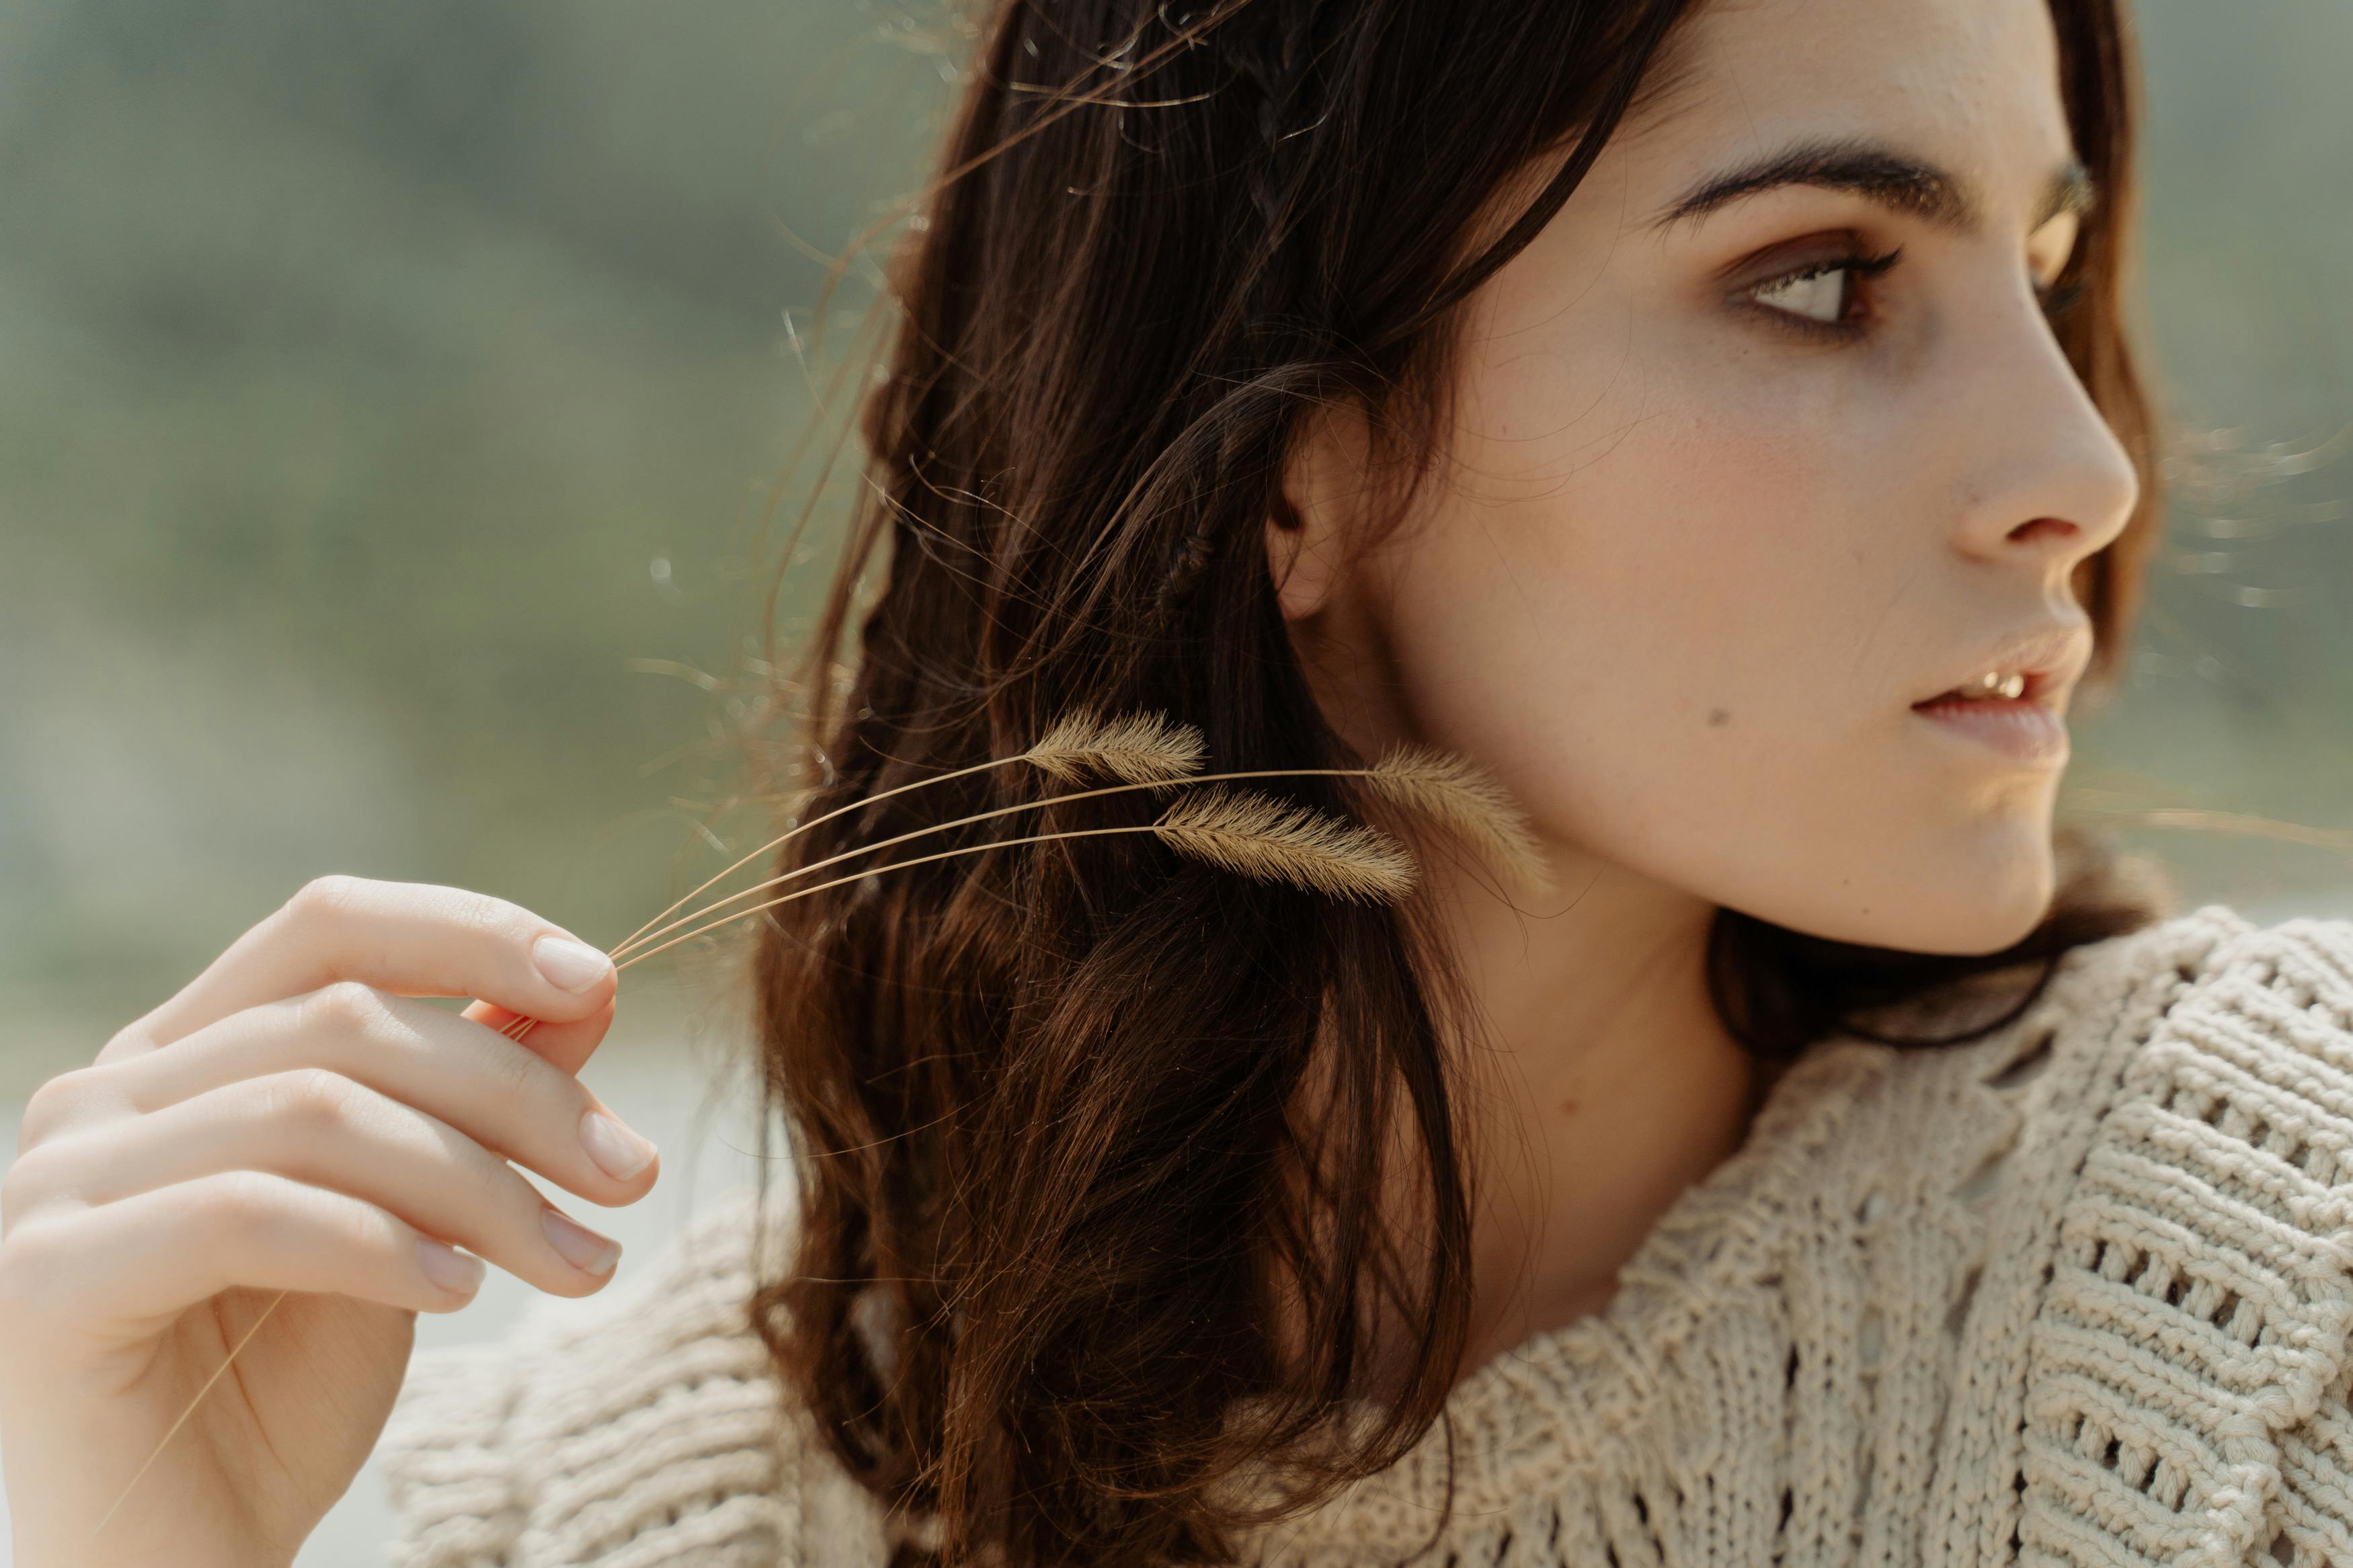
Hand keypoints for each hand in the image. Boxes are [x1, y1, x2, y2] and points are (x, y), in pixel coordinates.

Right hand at [0, 876, 659, 1567]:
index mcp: (182, 1053)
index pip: (328, 927)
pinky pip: (243, 1215)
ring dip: (478, 1183)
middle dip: (519, 1092)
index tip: (598, 979)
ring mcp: (58, 1182)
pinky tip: (458, 1293)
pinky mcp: (43, 1280)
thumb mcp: (409, 1223)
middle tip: (630, 1174)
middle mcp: (103, 1095)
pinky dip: (376, 1243)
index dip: (468, 931)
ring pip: (312, 1111)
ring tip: (575, 1259)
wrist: (177, 1561)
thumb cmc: (283, 1392)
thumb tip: (583, 986)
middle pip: (347, 1021)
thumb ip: (471, 1099)